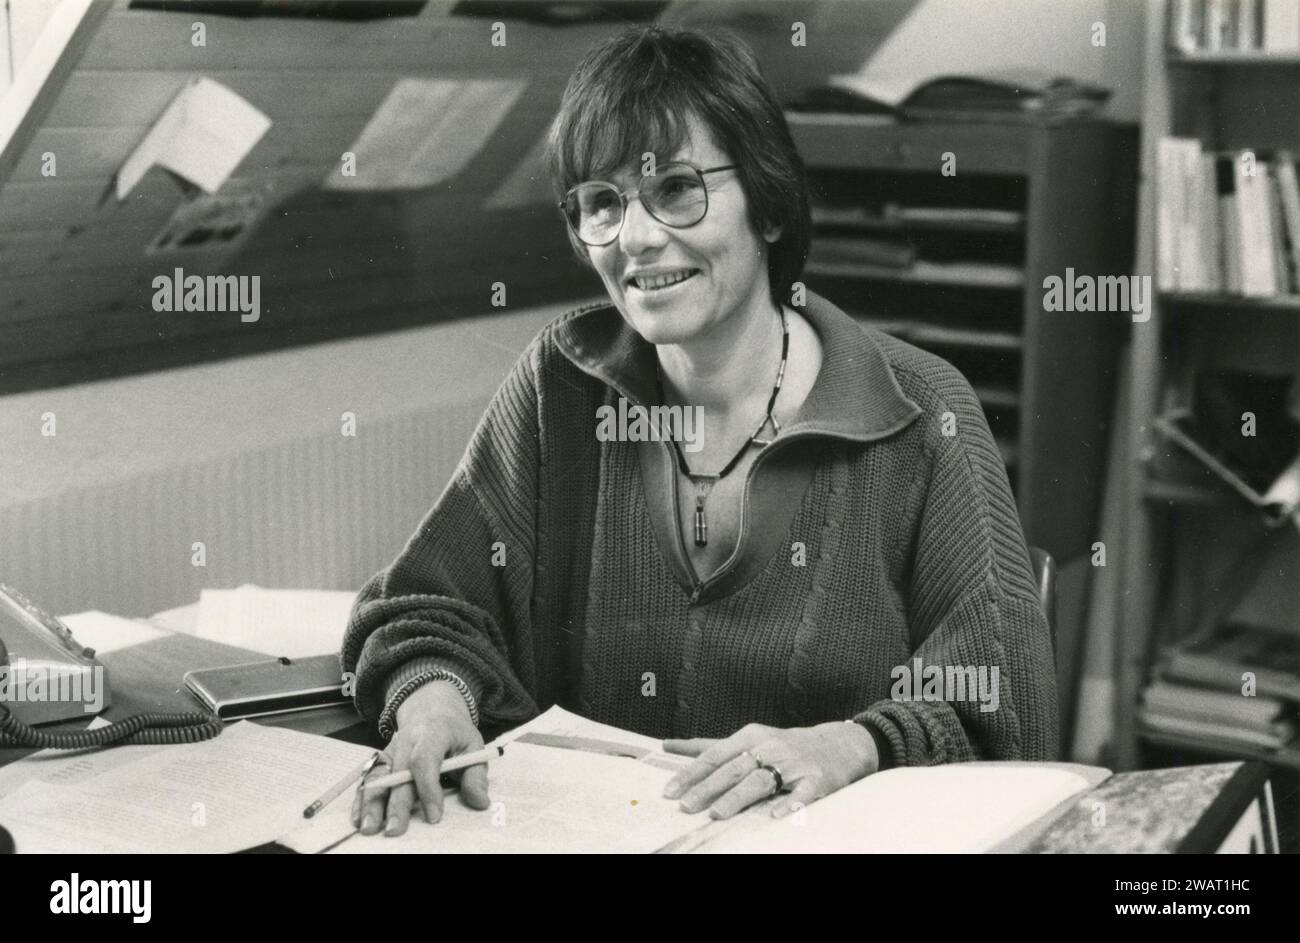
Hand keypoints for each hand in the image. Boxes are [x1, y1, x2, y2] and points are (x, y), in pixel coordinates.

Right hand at [351, 681, 489, 836]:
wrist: (433, 711)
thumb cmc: (455, 736)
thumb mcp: (473, 747)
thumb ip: (476, 776)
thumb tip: (480, 802)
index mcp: (434, 732)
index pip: (425, 759)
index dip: (428, 788)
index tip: (434, 816)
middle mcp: (407, 739)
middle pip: (398, 772)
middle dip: (396, 803)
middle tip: (395, 830)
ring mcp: (391, 749)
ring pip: (378, 776)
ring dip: (372, 803)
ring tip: (369, 827)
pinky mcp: (381, 759)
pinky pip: (369, 779)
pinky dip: (361, 799)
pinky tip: (358, 818)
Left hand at [662, 721, 878, 819]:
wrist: (836, 744)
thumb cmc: (782, 745)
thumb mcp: (747, 739)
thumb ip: (709, 746)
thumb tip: (668, 746)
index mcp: (750, 737)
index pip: (714, 755)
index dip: (692, 773)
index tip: (670, 791)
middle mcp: (769, 747)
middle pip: (734, 768)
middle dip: (708, 788)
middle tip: (686, 806)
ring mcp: (793, 763)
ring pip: (761, 780)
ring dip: (737, 797)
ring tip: (717, 813)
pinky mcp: (816, 779)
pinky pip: (802, 793)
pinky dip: (789, 803)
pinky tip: (775, 815)